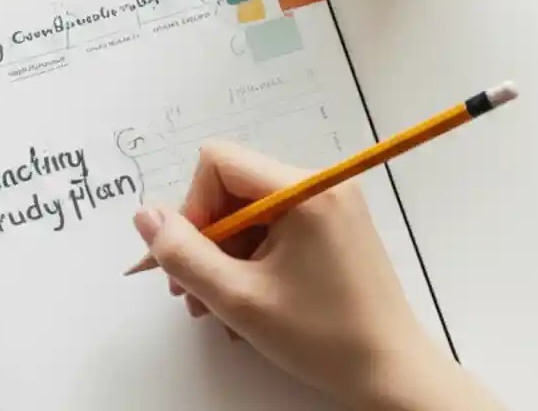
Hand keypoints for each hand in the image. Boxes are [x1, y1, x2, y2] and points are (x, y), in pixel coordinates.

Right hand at [132, 142, 501, 409]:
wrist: (392, 375)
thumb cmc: (325, 338)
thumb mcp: (238, 298)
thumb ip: (183, 254)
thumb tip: (145, 216)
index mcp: (304, 190)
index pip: (218, 163)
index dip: (192, 207)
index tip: (190, 256)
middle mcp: (320, 186)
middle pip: (232, 188)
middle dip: (204, 239)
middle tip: (190, 292)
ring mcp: (329, 207)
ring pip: (248, 213)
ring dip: (223, 257)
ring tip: (214, 307)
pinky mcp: (332, 228)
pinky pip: (273, 229)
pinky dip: (249, 261)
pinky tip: (243, 302)